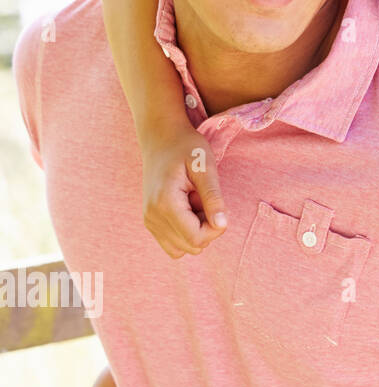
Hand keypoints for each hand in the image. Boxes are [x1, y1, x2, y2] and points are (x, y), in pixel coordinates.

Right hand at [140, 124, 227, 258]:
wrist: (161, 138)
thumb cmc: (187, 147)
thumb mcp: (205, 167)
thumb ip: (213, 197)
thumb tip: (222, 225)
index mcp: (165, 203)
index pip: (196, 238)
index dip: (216, 229)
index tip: (220, 207)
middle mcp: (152, 216)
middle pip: (191, 246)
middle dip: (207, 228)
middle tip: (206, 200)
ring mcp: (149, 220)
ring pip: (183, 248)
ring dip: (197, 230)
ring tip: (196, 203)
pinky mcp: (151, 221)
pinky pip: (174, 243)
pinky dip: (186, 231)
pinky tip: (189, 208)